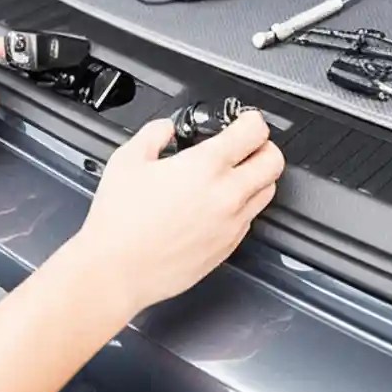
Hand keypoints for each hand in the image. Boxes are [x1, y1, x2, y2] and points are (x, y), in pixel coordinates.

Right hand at [69, 111, 284, 312]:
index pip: (255, 131)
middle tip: (249, 146)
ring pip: (267, 192)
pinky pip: (250, 219)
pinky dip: (242, 207)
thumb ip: (153, 134)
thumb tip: (165, 129)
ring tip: (235, 175)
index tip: (245, 121)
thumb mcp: (127, 160)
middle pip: (274, 161)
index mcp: (205, 166)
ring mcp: (231, 223)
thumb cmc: (119, 222)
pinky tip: (218, 206)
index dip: (252, 120)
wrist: (117, 270)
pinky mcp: (228, 247)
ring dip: (257, 178)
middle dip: (264, 147)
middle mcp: (226, 194)